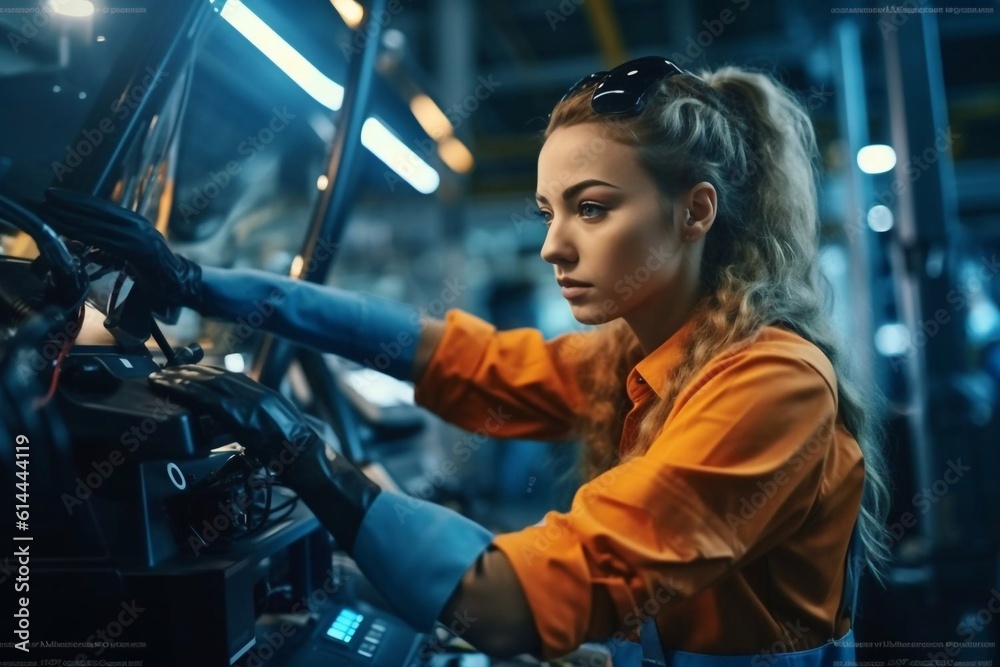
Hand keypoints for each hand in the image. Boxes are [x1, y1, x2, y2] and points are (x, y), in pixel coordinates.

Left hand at [41, 188, 202, 321]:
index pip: (102, 207)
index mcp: (136, 222)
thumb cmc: (155, 272)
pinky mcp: (136, 250)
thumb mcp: (129, 257)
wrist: (180, 284)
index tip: (56, 194)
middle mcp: (137, 224)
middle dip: (70, 203)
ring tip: (49, 210)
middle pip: (97, 210)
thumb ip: (107, 250)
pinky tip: (66, 230)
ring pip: (97, 223)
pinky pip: (103, 239)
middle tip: (46, 195)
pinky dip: (83, 234)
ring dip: (70, 216)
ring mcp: (137, 236)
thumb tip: (82, 247)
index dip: (78, 200)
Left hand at [147, 365, 380, 552]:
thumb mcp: (274, 432)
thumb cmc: (293, 454)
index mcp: (267, 396)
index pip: (233, 378)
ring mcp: (251, 401)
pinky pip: (208, 398)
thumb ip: (254, 426)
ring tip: (163, 376)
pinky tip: (172, 388)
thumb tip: (234, 428)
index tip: (190, 371)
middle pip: (218, 375)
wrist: (307, 459)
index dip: (208, 373)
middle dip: (191, 371)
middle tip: (168, 369)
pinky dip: (188, 390)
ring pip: (210, 382)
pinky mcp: (242, 413)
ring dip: (184, 378)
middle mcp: (259, 393)